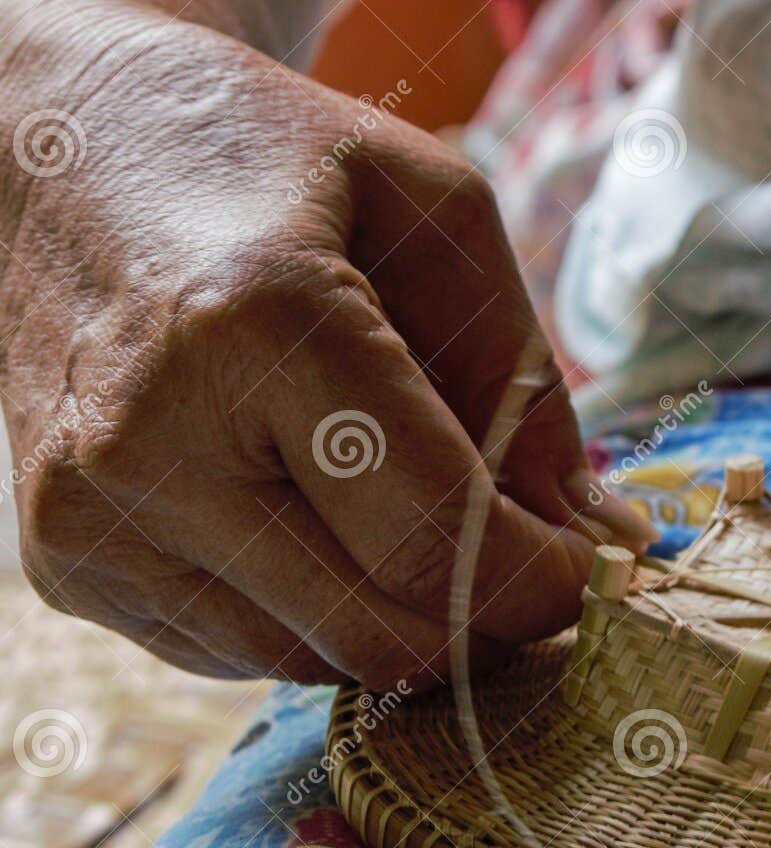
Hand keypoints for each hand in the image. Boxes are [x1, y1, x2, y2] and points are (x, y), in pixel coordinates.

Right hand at [0, 2, 653, 684]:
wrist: (58, 152)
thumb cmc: (273, 167)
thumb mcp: (438, 217)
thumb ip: (528, 385)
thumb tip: (601, 535)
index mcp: (254, 329)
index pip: (434, 538)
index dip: (540, 580)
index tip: (586, 567)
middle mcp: (149, 441)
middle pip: (380, 631)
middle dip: (486, 620)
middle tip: (529, 568)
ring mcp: (91, 519)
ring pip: (314, 660)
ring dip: (399, 618)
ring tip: (414, 521)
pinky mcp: (65, 566)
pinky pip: (239, 652)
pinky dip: (313, 613)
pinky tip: (315, 521)